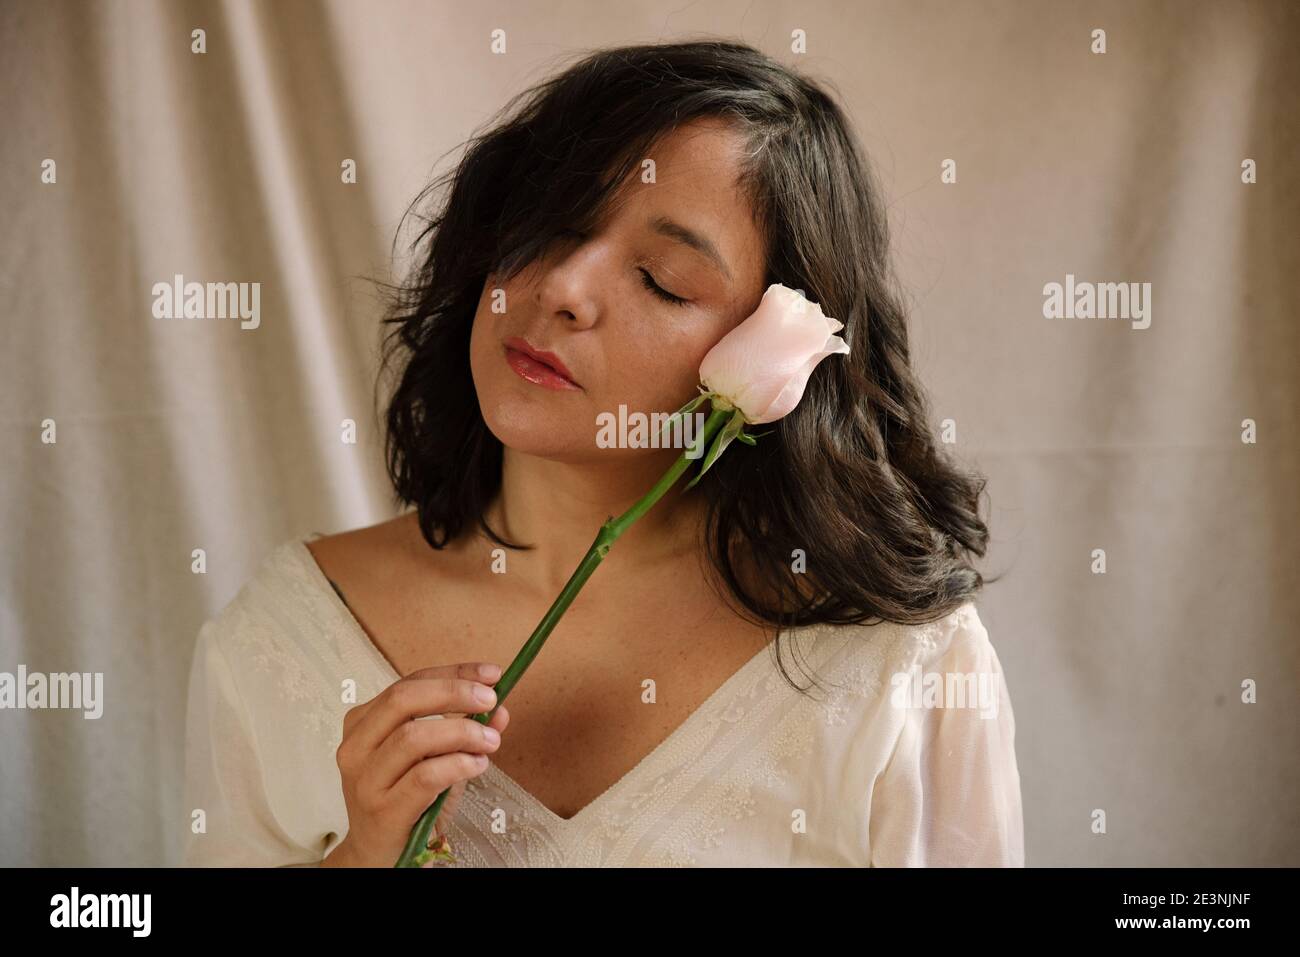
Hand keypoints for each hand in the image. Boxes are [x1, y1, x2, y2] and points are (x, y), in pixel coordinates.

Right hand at [323, 661, 509, 866]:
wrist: (378, 854)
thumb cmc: (406, 799)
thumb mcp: (434, 757)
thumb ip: (464, 729)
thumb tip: (499, 708)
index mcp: (363, 723)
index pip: (409, 683)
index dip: (453, 673)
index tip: (491, 673)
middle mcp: (356, 747)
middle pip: (403, 700)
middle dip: (454, 692)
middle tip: (490, 699)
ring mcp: (366, 780)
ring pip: (414, 737)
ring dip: (462, 732)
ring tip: (489, 741)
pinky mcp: (383, 810)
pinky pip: (425, 776)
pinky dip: (459, 764)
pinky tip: (477, 764)